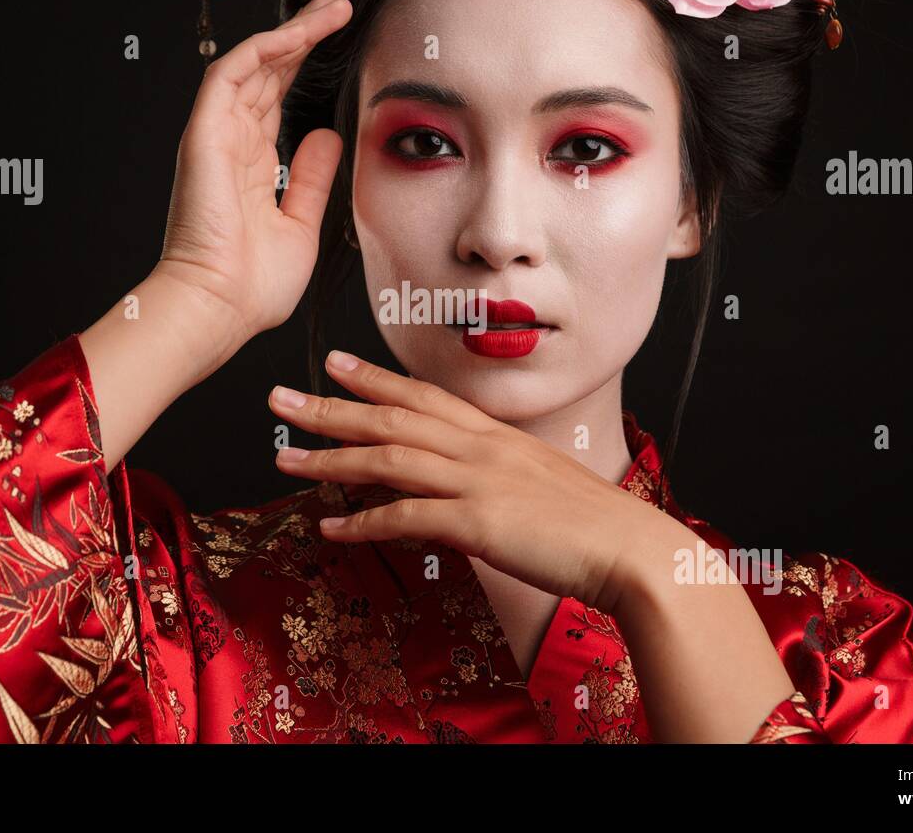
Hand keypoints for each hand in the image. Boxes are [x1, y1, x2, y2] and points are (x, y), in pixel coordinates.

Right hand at [157, 0, 352, 345]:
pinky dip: (267, 47)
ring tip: (333, 3)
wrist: (219, 309)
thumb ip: (311, 178)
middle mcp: (232, 142)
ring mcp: (216, 135)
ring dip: (294, 29)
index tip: (340, 32)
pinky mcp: (205, 133)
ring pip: (256, 62)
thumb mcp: (300, 224)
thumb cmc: (252, 286)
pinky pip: (233, 74)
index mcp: (252, 164)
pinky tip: (301, 30)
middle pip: (269, 69)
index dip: (308, 61)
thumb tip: (327, 137)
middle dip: (304, 29)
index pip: (280, 96)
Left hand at [266, 351, 672, 613]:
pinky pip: (406, 517)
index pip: (424, 395)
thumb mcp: (541, 484)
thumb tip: (471, 488)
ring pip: (387, 459)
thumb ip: (501, 477)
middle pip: (392, 418)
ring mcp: (477, 482)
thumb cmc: (594, 524)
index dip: (375, 378)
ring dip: (330, 459)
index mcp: (495, 436)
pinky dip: (362, 522)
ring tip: (285, 459)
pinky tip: (329, 528)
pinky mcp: (477, 522)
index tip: (335, 363)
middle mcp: (480, 448)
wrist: (633, 549)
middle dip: (330, 407)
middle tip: (279, 398)